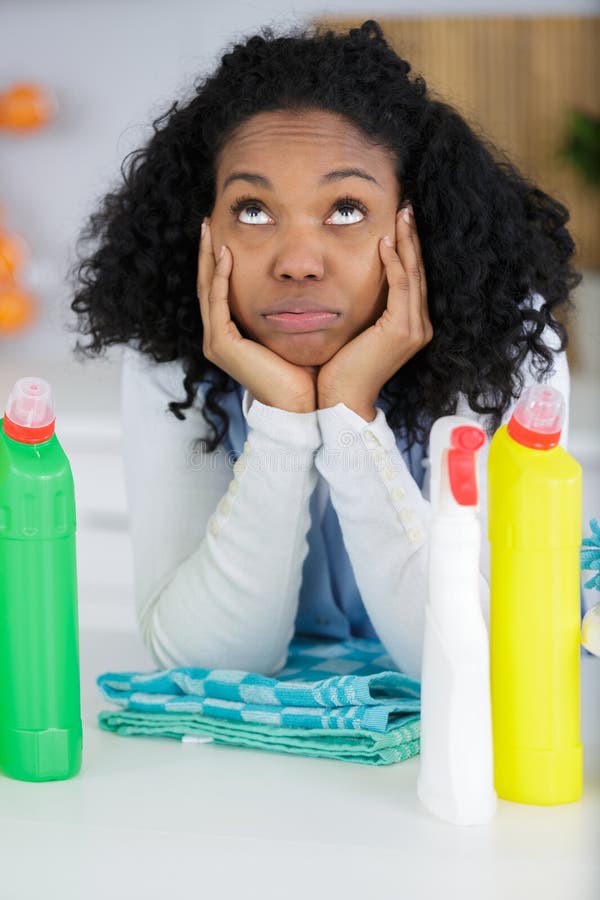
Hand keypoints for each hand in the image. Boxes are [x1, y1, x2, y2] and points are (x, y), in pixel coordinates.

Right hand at [197, 220, 318, 412]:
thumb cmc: (304, 372)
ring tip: (209, 229)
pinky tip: (226, 254)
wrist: (303, 404)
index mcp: (230, 337)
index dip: (218, 262)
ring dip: (208, 257)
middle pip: (207, 286)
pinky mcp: (223, 344)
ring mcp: (217, 342)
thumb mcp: (291, 331)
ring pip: (207, 290)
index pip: (219, 291)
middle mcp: (218, 339)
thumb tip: (301, 283)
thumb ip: (286, 309)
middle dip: (207, 253)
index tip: (223, 233)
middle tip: (207, 222)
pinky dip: (221, 277)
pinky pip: (218, 302)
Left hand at [317, 204, 431, 417]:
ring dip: (407, 241)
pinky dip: (394, 262)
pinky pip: (402, 286)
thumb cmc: (341, 370)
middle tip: (407, 207)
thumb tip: (356, 283)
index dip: (409, 249)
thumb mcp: (358, 331)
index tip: (401, 222)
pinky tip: (385, 241)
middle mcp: (420, 326)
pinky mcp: (401, 330)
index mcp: (411, 327)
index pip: (413, 279)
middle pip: (419, 271)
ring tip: (402, 214)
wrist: (341, 400)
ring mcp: (414, 329)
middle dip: (412, 237)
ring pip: (414, 274)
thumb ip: (366, 309)